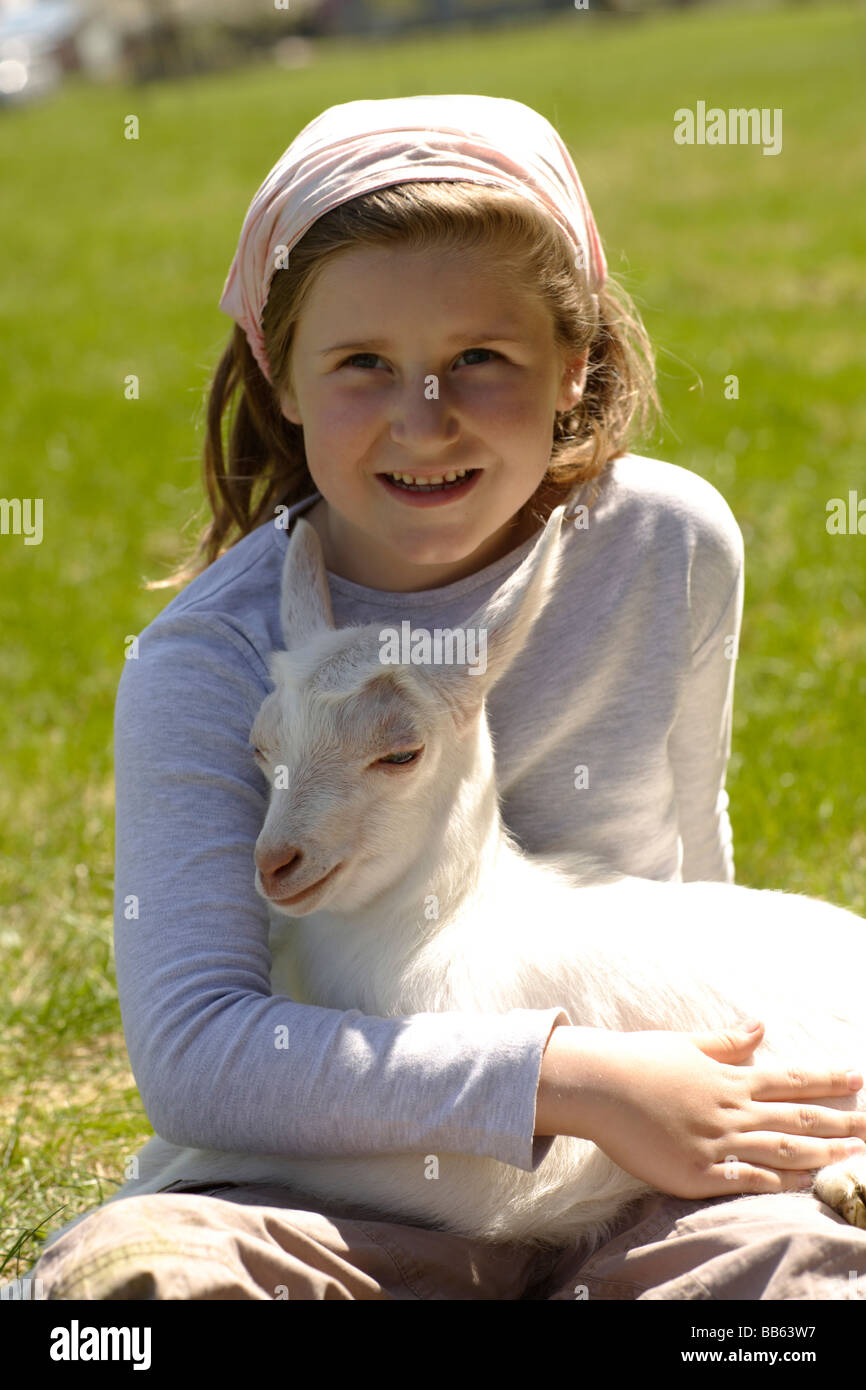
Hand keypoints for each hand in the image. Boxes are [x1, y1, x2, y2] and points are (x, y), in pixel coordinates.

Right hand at [549, 1021, 865, 1198]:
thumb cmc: (638, 1060)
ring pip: (780, 1151)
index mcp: (729, 1079)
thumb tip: (760, 1026)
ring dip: (821, 1152)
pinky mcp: (696, 1173)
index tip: (858, 1077)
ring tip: (852, 1153)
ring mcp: (714, 1143)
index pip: (790, 1080)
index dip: (827, 1080)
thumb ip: (726, 1041)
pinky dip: (777, 1182)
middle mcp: (729, 1111)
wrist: (597, 1086)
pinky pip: (745, 1180)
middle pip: (795, 1119)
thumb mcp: (686, 1044)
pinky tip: (803, 1182)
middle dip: (839, 1121)